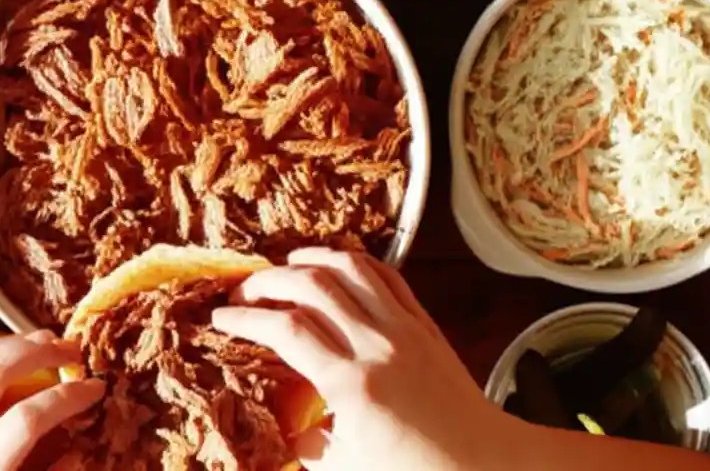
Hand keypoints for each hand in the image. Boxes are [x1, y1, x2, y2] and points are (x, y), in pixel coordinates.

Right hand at [212, 248, 517, 470]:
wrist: (487, 465)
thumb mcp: (349, 470)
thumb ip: (310, 448)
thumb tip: (291, 432)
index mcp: (352, 385)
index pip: (286, 329)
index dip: (246, 317)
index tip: (222, 318)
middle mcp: (377, 346)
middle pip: (311, 285)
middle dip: (268, 281)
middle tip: (245, 293)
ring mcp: (405, 329)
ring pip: (350, 267)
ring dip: (310, 259)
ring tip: (284, 268)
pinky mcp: (426, 324)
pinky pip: (388, 275)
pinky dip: (355, 261)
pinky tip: (336, 266)